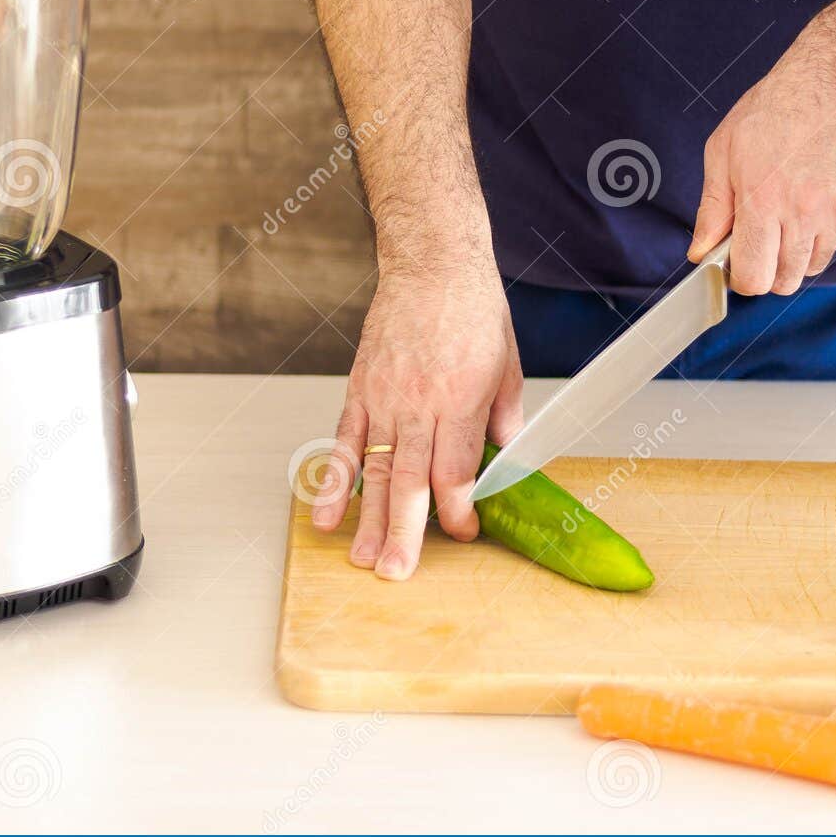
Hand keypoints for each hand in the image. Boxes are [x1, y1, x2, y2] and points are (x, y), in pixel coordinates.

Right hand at [311, 257, 523, 579]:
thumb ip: (503, 421)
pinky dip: (334, 479)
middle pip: (408, 479)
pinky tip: (328, 513)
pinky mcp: (361, 388)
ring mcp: (384, 396)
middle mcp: (418, 402)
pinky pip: (344, 441)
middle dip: (403, 531)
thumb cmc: (474, 309)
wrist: (433, 263)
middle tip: (396, 572)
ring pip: (373, 468)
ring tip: (363, 559)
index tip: (464, 531)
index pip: (455, 471)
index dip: (459, 510)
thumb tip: (505, 464)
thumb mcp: (507, 366)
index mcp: (460, 398)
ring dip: (367, 518)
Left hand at [688, 21, 835, 294]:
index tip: (740, 263)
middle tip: (764, 238)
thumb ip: (712, 208)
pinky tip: (819, 196)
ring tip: (791, 211)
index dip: (742, 278)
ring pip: (815, 265)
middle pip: (785, 280)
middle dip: (769, 269)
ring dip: (799, 251)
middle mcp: (804, 212)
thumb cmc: (774, 108)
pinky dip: (828, 231)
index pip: (754, 278)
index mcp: (762, 201)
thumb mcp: (724, 150)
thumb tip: (700, 253)